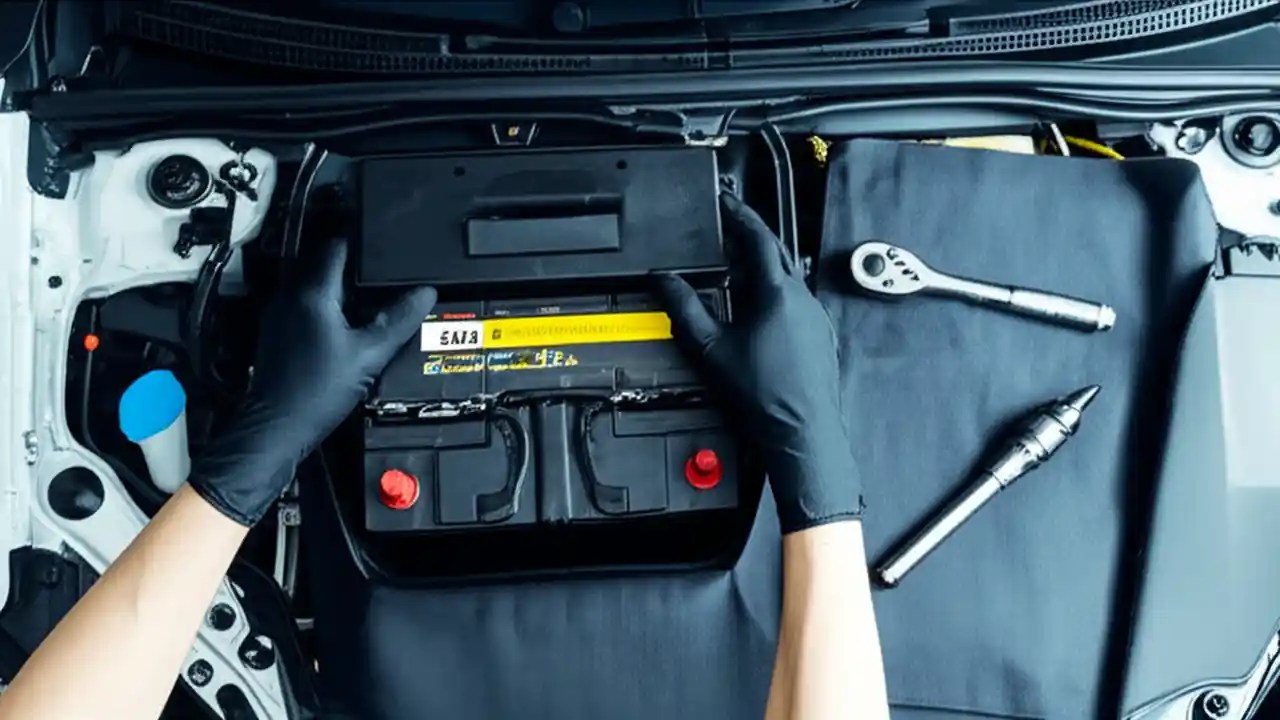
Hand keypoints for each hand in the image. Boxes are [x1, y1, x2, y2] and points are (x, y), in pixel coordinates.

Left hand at [188, 240, 436, 525]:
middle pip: (324, 263)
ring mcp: (280, 315)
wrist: (277, 428)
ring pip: (314, 284)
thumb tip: (424, 294)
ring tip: (370, 295)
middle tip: (383, 267)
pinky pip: (306, 305)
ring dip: (340, 285)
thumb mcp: (369, 355)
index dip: (362, 238)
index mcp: (312, 293)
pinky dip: (328, 305)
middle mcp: (290, 297)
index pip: (337, 246)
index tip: (383, 238)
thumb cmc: (316, 392)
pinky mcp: (277, 333)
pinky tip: (347, 323)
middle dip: (354, 263)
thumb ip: (398, 320)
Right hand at [655, 193, 861, 533]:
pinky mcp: (819, 336)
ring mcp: (814, 317)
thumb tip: (665, 282)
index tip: (726, 202)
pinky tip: (755, 311)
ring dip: (761, 269)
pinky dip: (773, 295)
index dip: (740, 216)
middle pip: (776, 254)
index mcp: (778, 294)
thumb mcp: (712, 349)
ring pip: (787, 278)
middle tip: (728, 229)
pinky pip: (795, 302)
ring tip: (734, 271)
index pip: (759, 238)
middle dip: (751, 238)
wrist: (802, 431)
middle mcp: (802, 299)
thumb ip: (685, 309)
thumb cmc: (762, 396)